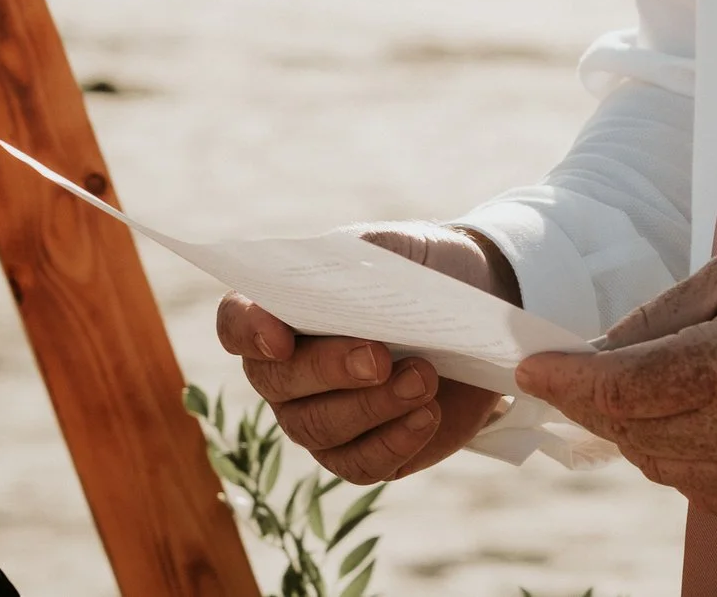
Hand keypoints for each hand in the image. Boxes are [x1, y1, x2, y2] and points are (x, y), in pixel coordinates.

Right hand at [213, 225, 515, 483]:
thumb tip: (342, 288)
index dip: (248, 332)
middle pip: (280, 383)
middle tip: (379, 358)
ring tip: (424, 379)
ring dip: (373, 406)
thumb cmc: (425, 273)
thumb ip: (364, 262)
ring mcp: (319, 417)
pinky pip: (361, 465)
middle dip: (330, 370)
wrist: (480, 311)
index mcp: (284, 310)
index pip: (237, 322)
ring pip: (320, 428)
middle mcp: (288, 371)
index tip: (280, 339)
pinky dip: (394, 442)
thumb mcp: (400, 250)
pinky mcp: (362, 452)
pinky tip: (427, 415)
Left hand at [515, 247, 716, 523]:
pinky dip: (683, 454)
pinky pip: (698, 489)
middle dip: (597, 398)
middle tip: (588, 367)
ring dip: (640, 427)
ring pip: (657, 464)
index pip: (620, 386)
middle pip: (629, 431)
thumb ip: (661, 314)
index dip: (566, 378)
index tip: (532, 366)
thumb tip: (597, 351)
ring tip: (669, 381)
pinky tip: (708, 415)